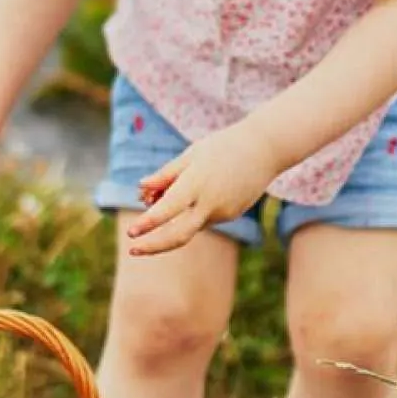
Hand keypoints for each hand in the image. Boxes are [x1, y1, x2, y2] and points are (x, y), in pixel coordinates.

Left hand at [127, 121, 281, 256]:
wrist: (265, 149)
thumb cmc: (223, 147)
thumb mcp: (191, 155)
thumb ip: (166, 175)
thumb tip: (141, 188)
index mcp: (196, 184)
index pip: (167, 210)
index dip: (147, 223)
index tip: (131, 232)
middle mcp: (210, 204)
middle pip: (178, 236)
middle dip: (153, 246)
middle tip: (133, 250)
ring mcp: (223, 212)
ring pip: (191, 223)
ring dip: (172, 218)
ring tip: (157, 195)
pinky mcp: (231, 214)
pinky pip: (205, 216)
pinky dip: (192, 210)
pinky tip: (199, 187)